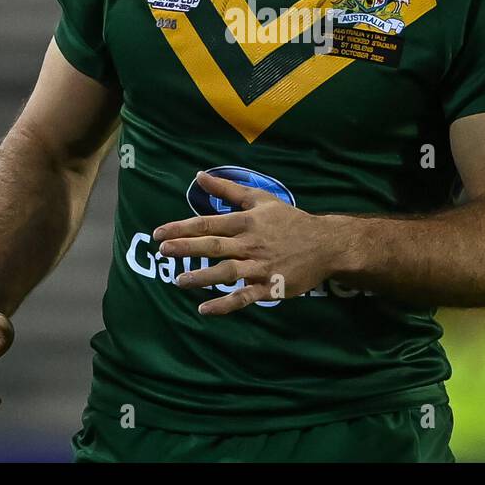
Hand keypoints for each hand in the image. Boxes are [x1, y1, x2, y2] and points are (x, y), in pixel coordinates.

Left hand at [152, 171, 351, 314]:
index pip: (208, 223)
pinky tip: (205, 308)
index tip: (159, 233)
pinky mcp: (270, 286)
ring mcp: (260, 267)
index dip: (182, 228)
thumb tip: (199, 175)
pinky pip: (244, 297)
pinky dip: (224, 304)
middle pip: (213, 246)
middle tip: (163, 251)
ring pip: (226, 272)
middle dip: (186, 248)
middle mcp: (250, 243)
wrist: (325, 244)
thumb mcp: (260, 199)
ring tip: (179, 280)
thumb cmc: (290, 220)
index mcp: (246, 221)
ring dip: (201, 277)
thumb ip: (228, 189)